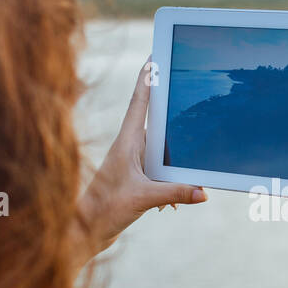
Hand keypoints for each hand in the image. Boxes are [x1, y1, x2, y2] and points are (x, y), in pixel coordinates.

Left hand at [79, 60, 206, 254]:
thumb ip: (174, 193)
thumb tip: (203, 191)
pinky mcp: (136, 179)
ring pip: (162, 145)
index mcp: (127, 142)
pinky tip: (184, 191)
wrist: (85, 232)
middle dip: (169, 104)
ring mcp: (133, 163)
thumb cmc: (104, 210)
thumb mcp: (142, 198)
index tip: (154, 55)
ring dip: (177, 146)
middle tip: (184, 83)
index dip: (147, 78)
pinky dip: (175, 174)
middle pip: (155, 118)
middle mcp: (130, 148)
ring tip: (195, 141)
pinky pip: (162, 167)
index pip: (140, 102)